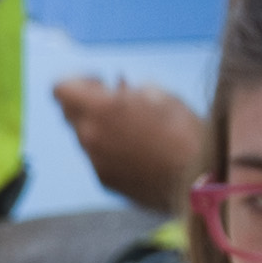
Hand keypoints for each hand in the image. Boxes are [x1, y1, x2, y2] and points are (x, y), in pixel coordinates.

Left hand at [57, 76, 208, 214]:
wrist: (199, 182)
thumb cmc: (186, 133)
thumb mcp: (161, 96)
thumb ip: (131, 91)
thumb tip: (120, 90)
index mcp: (101, 109)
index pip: (61, 89)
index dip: (78, 80)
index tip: (99, 81)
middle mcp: (90, 136)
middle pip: (69, 113)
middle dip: (87, 103)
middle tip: (115, 102)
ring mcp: (95, 161)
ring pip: (84, 136)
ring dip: (100, 128)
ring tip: (133, 127)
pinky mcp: (104, 181)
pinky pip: (98, 157)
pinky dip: (110, 149)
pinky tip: (138, 150)